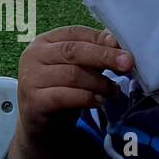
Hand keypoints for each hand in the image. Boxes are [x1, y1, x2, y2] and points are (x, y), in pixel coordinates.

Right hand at [15, 26, 132, 142]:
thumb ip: (94, 54)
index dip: (99, 38)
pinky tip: (100, 101)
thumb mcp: (76, 68)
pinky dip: (87, 98)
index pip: (74, 33)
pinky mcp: (34, 101)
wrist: (40, 125)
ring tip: (114, 91)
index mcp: (44, 42)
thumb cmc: (60, 90)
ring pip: (72, 75)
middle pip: (73, 51)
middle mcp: (33, 56)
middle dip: (104, 56)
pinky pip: (66, 97)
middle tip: (127, 64)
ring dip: (100, 83)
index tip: (121, 46)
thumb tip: (117, 42)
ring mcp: (31, 79)